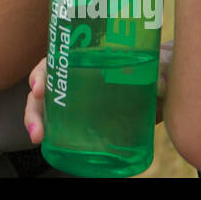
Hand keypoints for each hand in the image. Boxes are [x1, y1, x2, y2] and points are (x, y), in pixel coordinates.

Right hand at [24, 41, 173, 143]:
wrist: (166, 83)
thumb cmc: (157, 65)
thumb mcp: (159, 63)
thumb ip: (160, 71)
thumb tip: (160, 84)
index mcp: (87, 55)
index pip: (56, 60)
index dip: (42, 72)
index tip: (38, 87)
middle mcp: (78, 75)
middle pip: (46, 88)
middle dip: (34, 108)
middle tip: (36, 128)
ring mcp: (80, 98)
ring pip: (48, 107)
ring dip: (38, 122)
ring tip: (37, 138)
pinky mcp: (89, 119)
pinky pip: (64, 126)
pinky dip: (54, 135)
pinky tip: (50, 144)